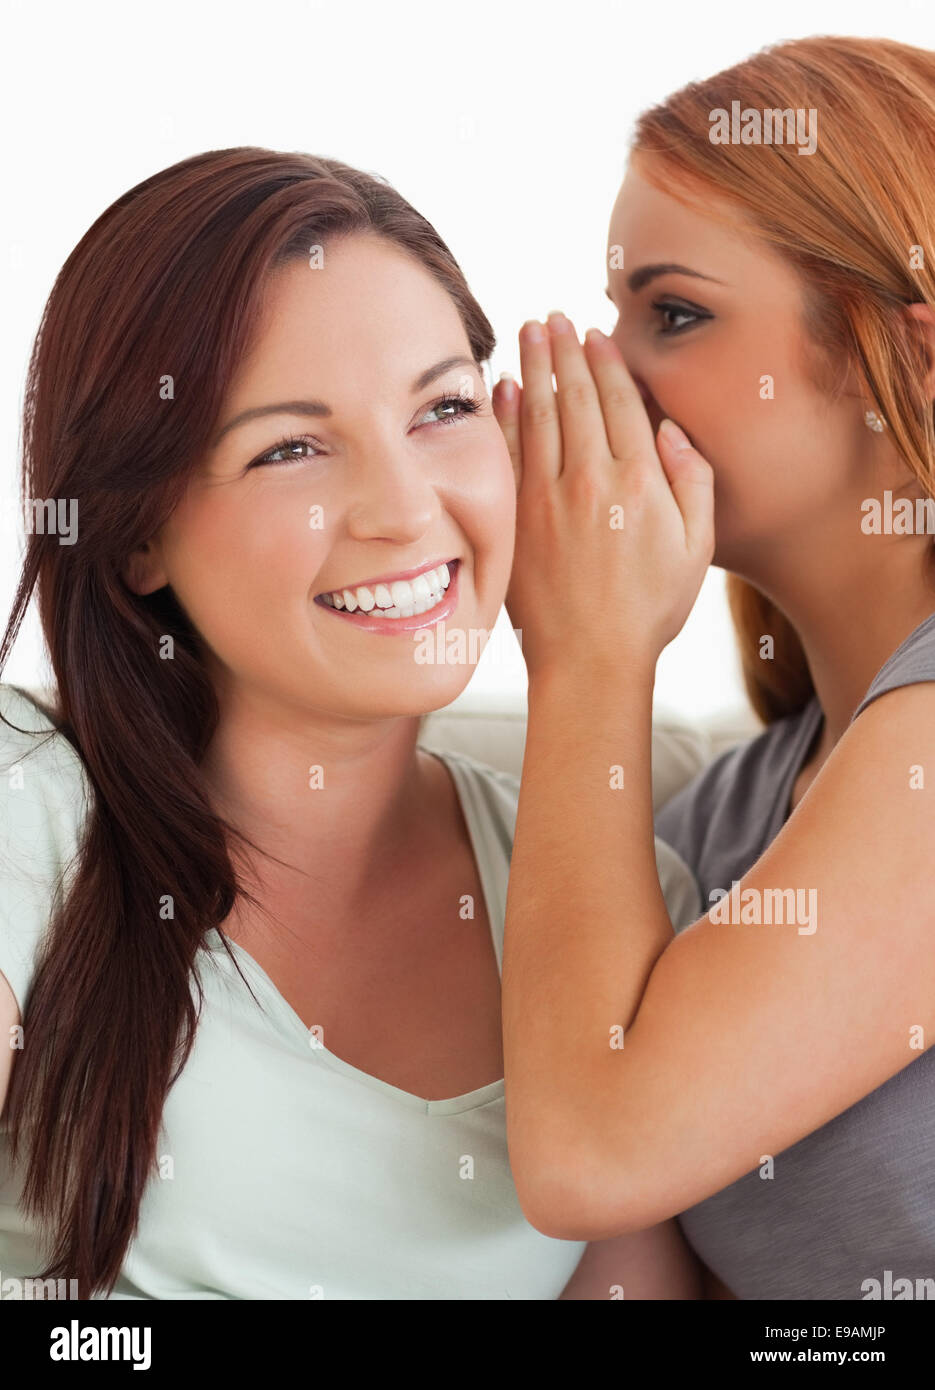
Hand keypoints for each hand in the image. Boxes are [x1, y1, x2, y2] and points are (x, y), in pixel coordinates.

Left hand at [492, 314, 713, 678]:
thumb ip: (694, 483)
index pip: (619, 402)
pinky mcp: (517, 518)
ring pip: (539, 415)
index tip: (595, 333)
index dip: (606, 362)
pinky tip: (504, 388)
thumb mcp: (697, 549)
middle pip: (575, 397)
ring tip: (528, 332)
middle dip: (564, 349)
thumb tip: (672, 429)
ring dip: (533, 367)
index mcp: (639, 482)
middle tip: (553, 316)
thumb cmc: (649, 610)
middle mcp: (590, 480)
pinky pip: (509, 453)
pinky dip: (505, 415)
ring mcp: (547, 498)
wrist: (590, 659)